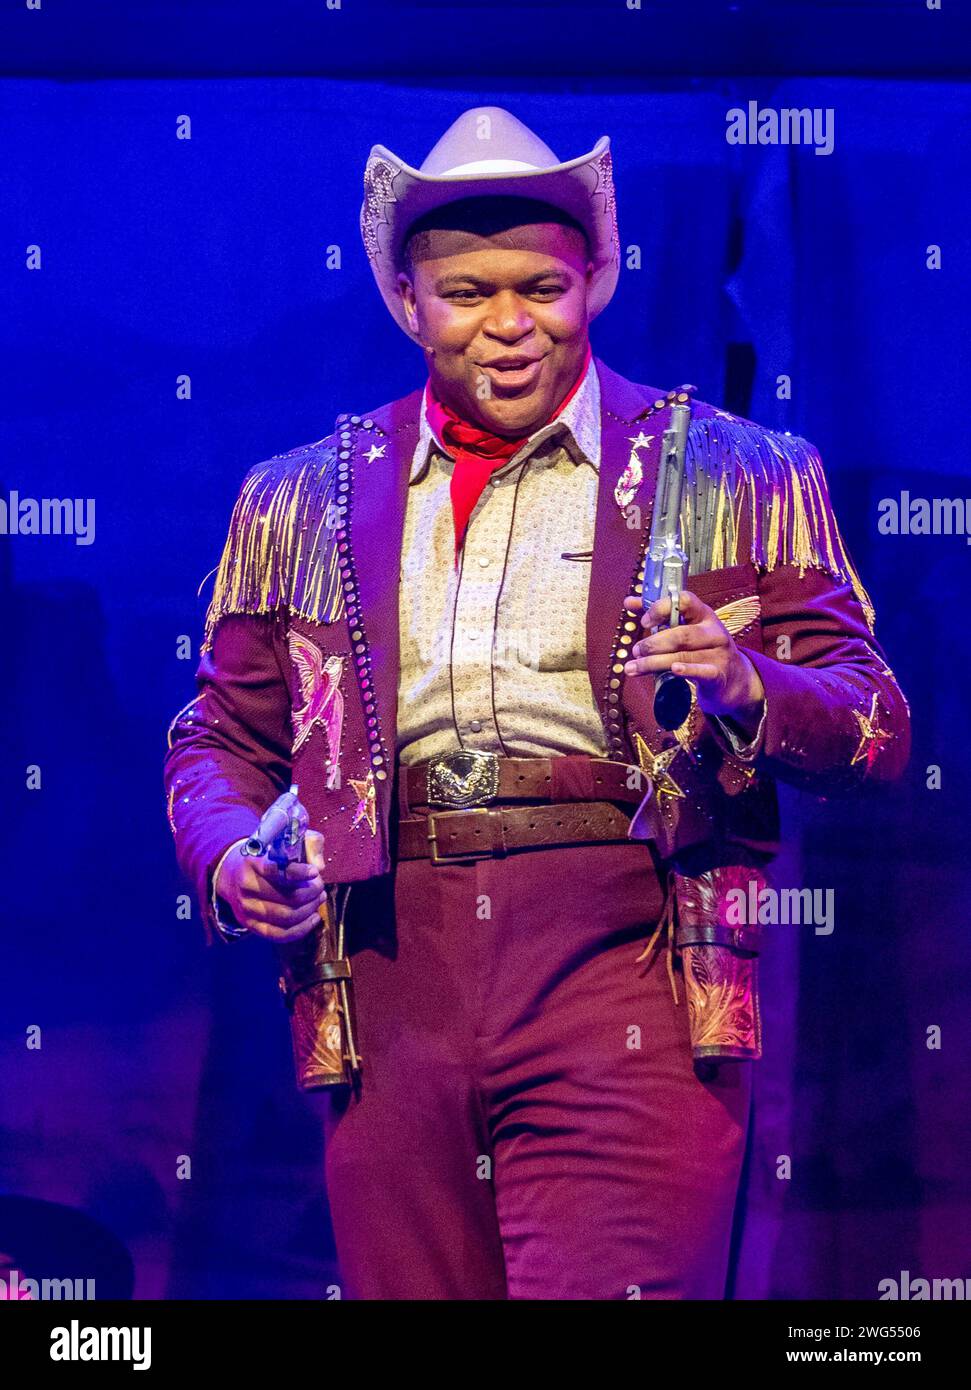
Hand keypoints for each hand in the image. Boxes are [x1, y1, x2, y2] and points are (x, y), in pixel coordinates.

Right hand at [214, 829, 329, 941]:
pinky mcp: (249, 924)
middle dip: (312, 893)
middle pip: (288, 898)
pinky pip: (278, 934)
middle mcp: (246, 885)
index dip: (301, 873)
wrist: (234, 872)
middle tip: (319, 887)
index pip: (277, 871)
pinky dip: (300, 929)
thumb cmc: (268, 855)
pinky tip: (313, 918)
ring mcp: (246, 907)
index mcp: (252, 861)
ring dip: (309, 910)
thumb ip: (309, 844)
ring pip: (286, 917)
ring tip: (318, 899)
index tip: (315, 872)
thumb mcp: (287, 839)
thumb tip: (319, 867)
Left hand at [622, 590, 764, 725]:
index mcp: (704, 615)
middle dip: (654, 643)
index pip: (685, 601)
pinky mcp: (719, 675)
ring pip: (683, 656)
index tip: (645, 622)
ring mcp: (719, 654)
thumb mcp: (686, 629)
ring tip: (633, 667)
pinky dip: (687, 671)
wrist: (732, 680)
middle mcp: (714, 632)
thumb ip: (659, 615)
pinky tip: (673, 671)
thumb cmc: (702, 649)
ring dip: (654, 663)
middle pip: (681, 634)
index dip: (662, 608)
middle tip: (636, 651)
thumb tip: (629, 602)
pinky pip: (702, 672)